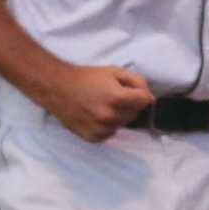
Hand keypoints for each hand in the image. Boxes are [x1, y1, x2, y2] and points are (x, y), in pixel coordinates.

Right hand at [40, 65, 154, 143]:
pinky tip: (95, 115)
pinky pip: (111, 133)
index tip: (129, 90)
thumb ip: (137, 82)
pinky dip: (107, 126)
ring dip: (118, 116)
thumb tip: (150, 98)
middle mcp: (110, 117)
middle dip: (129, 105)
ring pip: (123, 124)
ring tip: (102, 105)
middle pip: (135, 114)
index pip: (145, 101)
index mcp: (117, 98)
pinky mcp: (93, 138)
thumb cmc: (87, 78)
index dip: (140, 94)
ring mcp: (101, 129)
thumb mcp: (115, 71)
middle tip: (112, 96)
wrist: (58, 89)